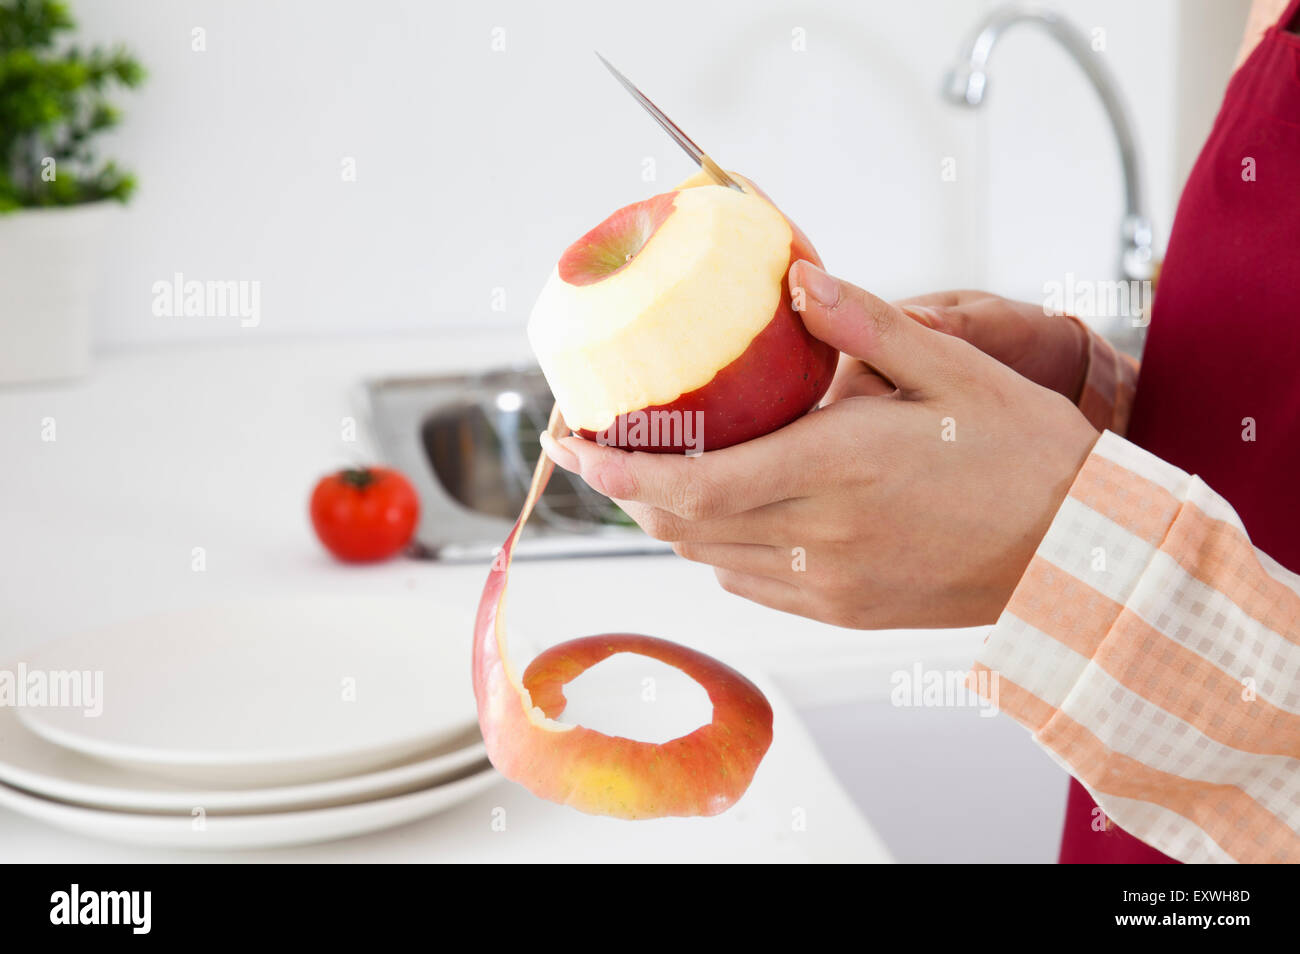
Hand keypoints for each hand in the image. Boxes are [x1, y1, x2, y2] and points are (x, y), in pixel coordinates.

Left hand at [540, 262, 1098, 628]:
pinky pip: (752, 584)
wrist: (1080, 553)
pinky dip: (719, 548)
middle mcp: (822, 536)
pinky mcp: (844, 611)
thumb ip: (864, 324)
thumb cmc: (1023, 452)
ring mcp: (830, 584)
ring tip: (651, 472)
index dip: (617, 470)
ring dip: (669, 518)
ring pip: (710, 558)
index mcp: (839, 467)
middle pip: (683, 526)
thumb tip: (795, 280)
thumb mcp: (953, 367)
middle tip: (595, 448)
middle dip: (625, 489)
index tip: (569, 442)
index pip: (692, 483)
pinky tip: (729, 513)